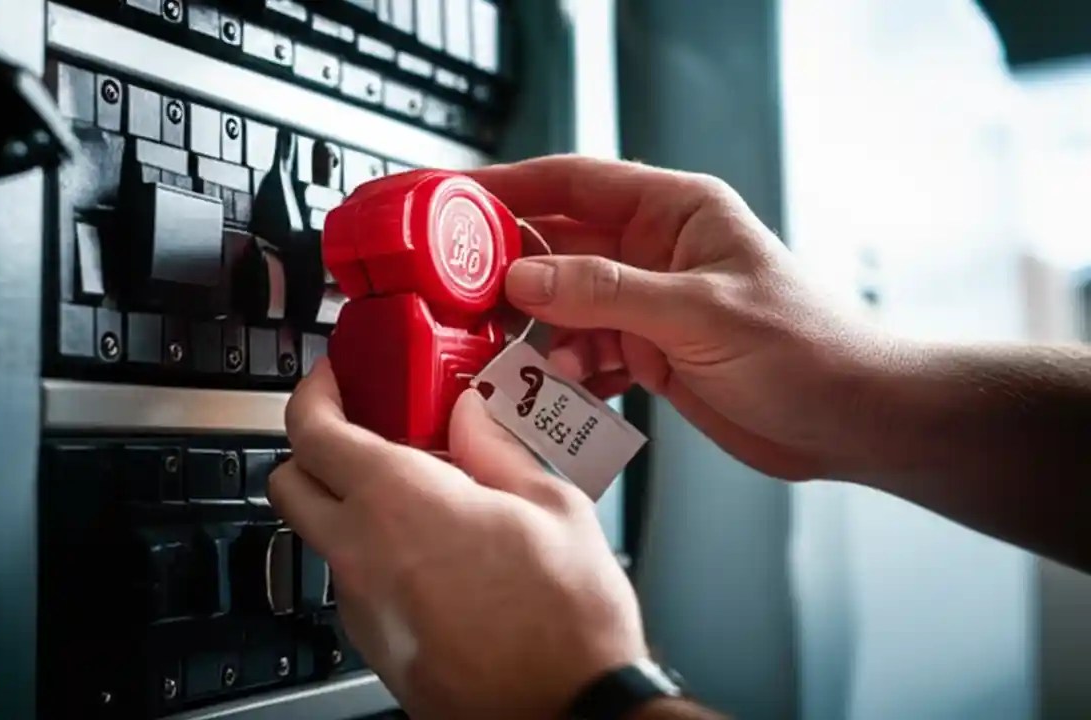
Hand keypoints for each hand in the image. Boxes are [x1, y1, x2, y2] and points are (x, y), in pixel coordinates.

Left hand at [269, 360, 647, 719]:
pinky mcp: (374, 644)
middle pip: (289, 481)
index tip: (335, 376)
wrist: (566, 716)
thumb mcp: (553, 506)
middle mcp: (361, 553)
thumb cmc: (566, 624)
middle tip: (364, 429)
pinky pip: (353, 580)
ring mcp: (361, 605)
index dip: (314, 390)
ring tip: (421, 493)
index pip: (310, 428)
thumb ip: (497, 446)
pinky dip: (375, 554)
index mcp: (398, 500)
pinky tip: (436, 551)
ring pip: (321, 535)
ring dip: (350, 505)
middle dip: (313, 446)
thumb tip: (472, 412)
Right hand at [470, 155, 890, 479]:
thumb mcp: (699, 312)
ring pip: (564, 307)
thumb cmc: (808, 348)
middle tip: (459, 291)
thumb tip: (526, 277)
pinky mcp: (648, 353)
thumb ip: (606, 294)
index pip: (575, 183)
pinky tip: (559, 388)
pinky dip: (567, 372)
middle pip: (559, 247)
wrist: (851, 421)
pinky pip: (585, 353)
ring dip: (538, 332)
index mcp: (675, 212)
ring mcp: (648, 305)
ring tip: (517, 355)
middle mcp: (655, 252)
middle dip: (511, 270)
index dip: (510, 186)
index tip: (456, 199)